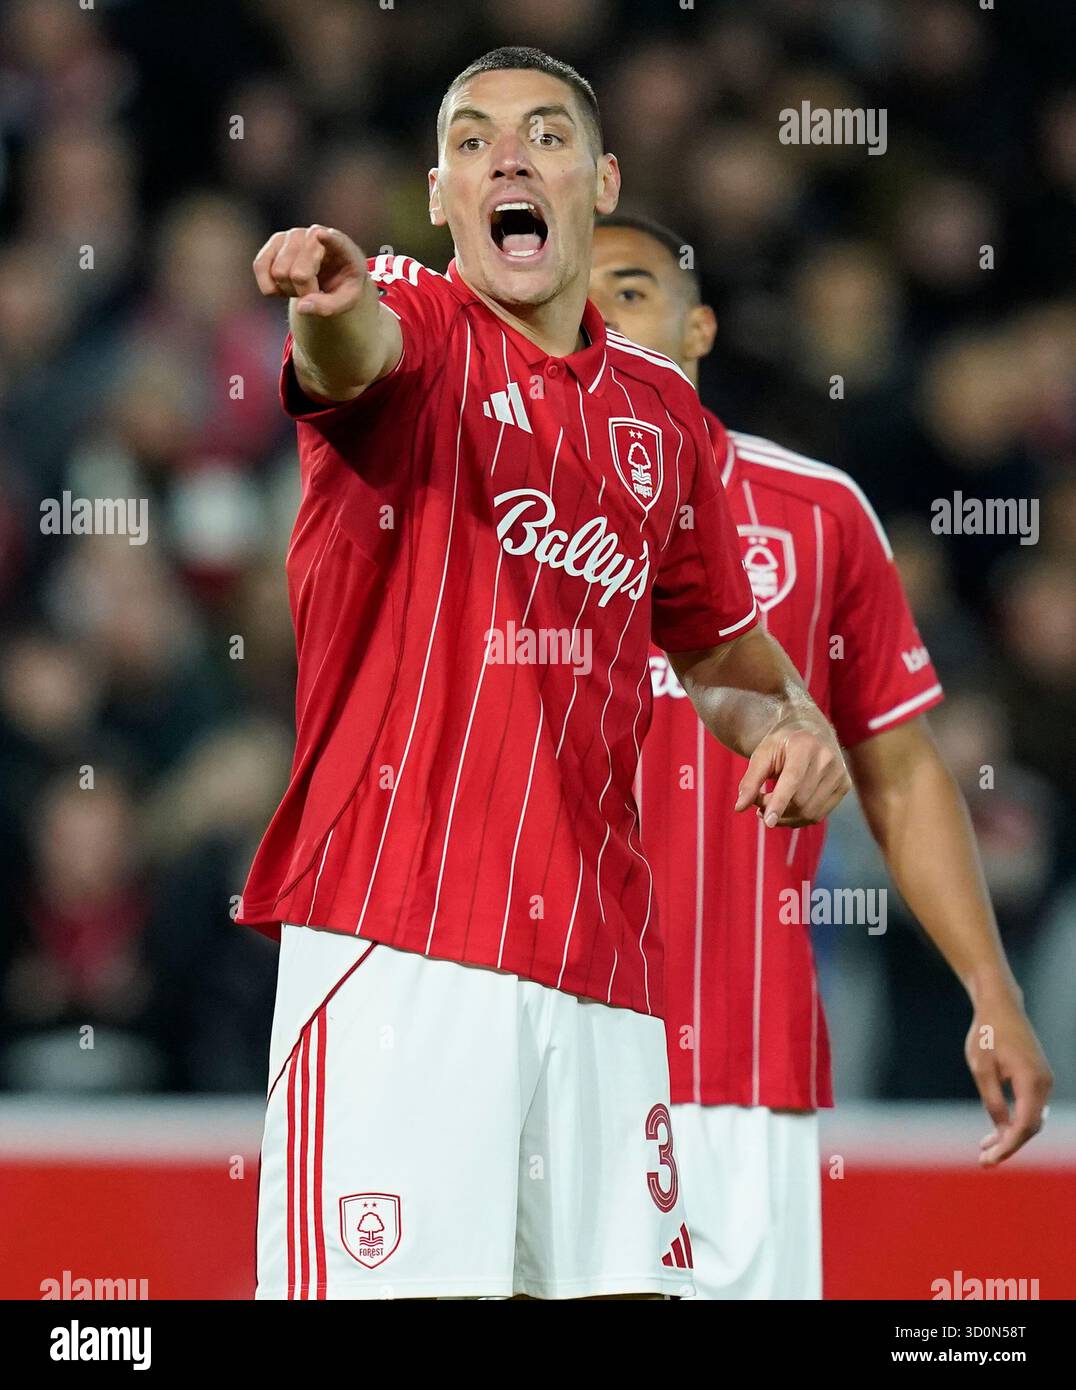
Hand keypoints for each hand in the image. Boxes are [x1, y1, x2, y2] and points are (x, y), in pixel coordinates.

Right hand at [252, 225, 366, 316]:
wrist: (331, 273)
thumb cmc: (342, 285)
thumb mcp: (346, 301)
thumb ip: (328, 307)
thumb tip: (301, 307)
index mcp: (342, 247)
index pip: (335, 241)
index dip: (329, 239)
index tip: (322, 234)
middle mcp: (314, 234)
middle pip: (298, 275)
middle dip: (303, 293)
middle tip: (315, 291)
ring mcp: (292, 235)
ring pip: (278, 273)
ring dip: (288, 290)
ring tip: (303, 285)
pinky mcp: (275, 241)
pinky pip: (260, 266)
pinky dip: (269, 286)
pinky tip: (284, 285)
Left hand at [735, 711, 849, 826]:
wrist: (810, 731)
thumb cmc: (781, 744)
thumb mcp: (762, 755)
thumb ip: (750, 780)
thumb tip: (739, 808)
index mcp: (804, 745)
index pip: (792, 780)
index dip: (779, 802)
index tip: (768, 822)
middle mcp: (827, 758)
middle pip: (799, 800)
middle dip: (775, 808)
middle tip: (758, 804)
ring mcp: (839, 773)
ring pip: (809, 812)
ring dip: (785, 817)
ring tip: (770, 807)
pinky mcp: (845, 785)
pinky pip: (818, 815)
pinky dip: (798, 818)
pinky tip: (787, 809)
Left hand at [966, 988, 1052, 1164]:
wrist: (1000, 1006)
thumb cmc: (987, 1034)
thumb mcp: (982, 1069)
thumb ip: (993, 1101)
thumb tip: (1002, 1131)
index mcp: (1031, 1081)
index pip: (1024, 1126)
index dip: (1007, 1146)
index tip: (989, 1160)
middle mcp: (1044, 1084)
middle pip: (1031, 1127)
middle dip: (1009, 1146)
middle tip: (984, 1161)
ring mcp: (1043, 1081)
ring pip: (1031, 1119)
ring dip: (1010, 1135)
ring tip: (985, 1149)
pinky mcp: (1037, 1078)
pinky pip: (1030, 1107)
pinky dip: (1014, 1121)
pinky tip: (996, 1131)